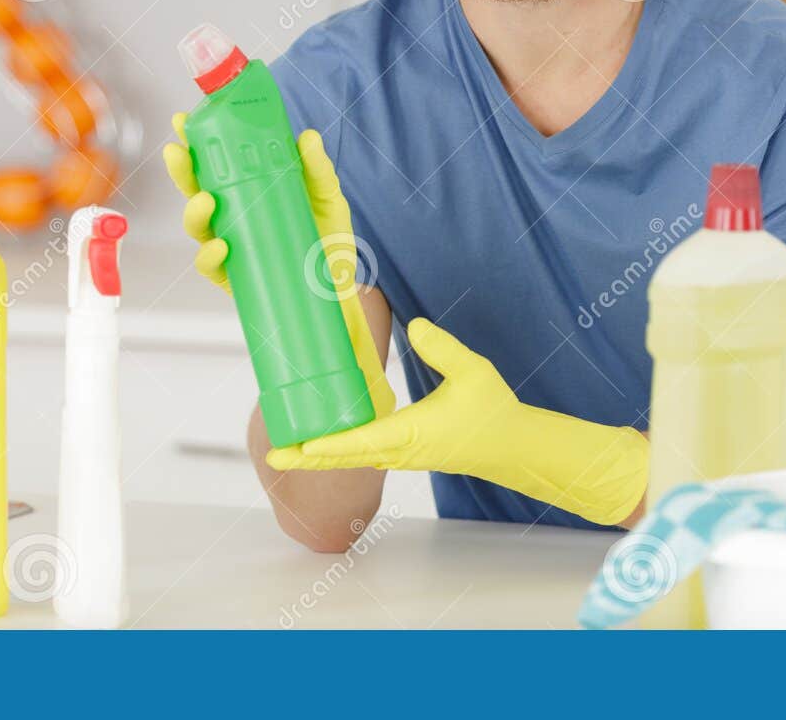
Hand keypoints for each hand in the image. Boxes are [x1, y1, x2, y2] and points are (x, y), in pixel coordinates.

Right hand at [162, 114, 394, 418]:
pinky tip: (221, 246)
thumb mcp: (327, 198)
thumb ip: (317, 170)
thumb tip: (307, 138)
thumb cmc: (328, 239)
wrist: (340, 290)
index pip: (214, 164)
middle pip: (195, 191)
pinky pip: (212, 267)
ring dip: (194, 212)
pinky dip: (211, 255)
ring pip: (197, 227)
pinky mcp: (235, 277)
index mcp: (248, 192)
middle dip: (181, 171)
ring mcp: (231, 247)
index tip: (183, 121)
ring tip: (206, 201)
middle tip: (178, 154)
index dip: (195, 143)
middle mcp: (233, 217)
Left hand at [266, 317, 648, 525]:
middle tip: (272, 453)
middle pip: (345, 458)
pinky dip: (340, 451)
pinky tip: (325, 439)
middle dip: (308, 458)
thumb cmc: (493, 410)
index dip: (327, 445)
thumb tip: (415, 325)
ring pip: (353, 459)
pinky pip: (365, 455)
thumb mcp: (473, 371)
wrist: (512, 447)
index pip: (361, 441)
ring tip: (287, 446)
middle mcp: (402, 450)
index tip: (297, 447)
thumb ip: (443, 348)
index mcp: (413, 433)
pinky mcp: (406, 454)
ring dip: (320, 455)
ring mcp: (403, 456)